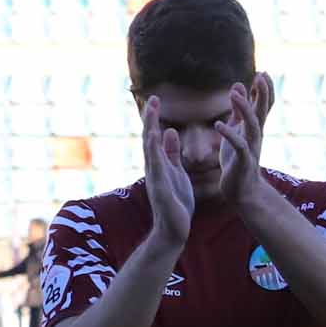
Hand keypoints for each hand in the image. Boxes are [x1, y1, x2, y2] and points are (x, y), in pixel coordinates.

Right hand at [142, 103, 195, 250]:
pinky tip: (156, 139)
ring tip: (152, 112)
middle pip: (149, 138)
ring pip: (150, 150)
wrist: (174, 228)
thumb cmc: (176, 201)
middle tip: (154, 98)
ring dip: (150, 130)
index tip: (156, 98)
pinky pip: (157, 167)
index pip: (154, 135)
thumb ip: (171, 152)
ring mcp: (155, 177)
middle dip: (151, 118)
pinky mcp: (160, 187)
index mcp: (159, 162)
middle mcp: (153, 167)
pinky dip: (155, 152)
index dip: (154, 117)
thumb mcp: (176, 171)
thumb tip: (168, 130)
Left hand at [219, 78, 268, 210]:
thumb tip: (238, 86)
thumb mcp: (238, 130)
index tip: (263, 72)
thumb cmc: (238, 159)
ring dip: (244, 110)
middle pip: (262, 112)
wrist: (242, 190)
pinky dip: (229, 134)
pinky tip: (219, 124)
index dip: (265, 90)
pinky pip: (237, 145)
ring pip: (252, 126)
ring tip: (234, 94)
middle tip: (262, 75)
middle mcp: (256, 136)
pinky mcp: (242, 161)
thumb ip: (239, 110)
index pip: (263, 106)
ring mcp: (251, 148)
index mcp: (255, 128)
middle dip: (263, 94)